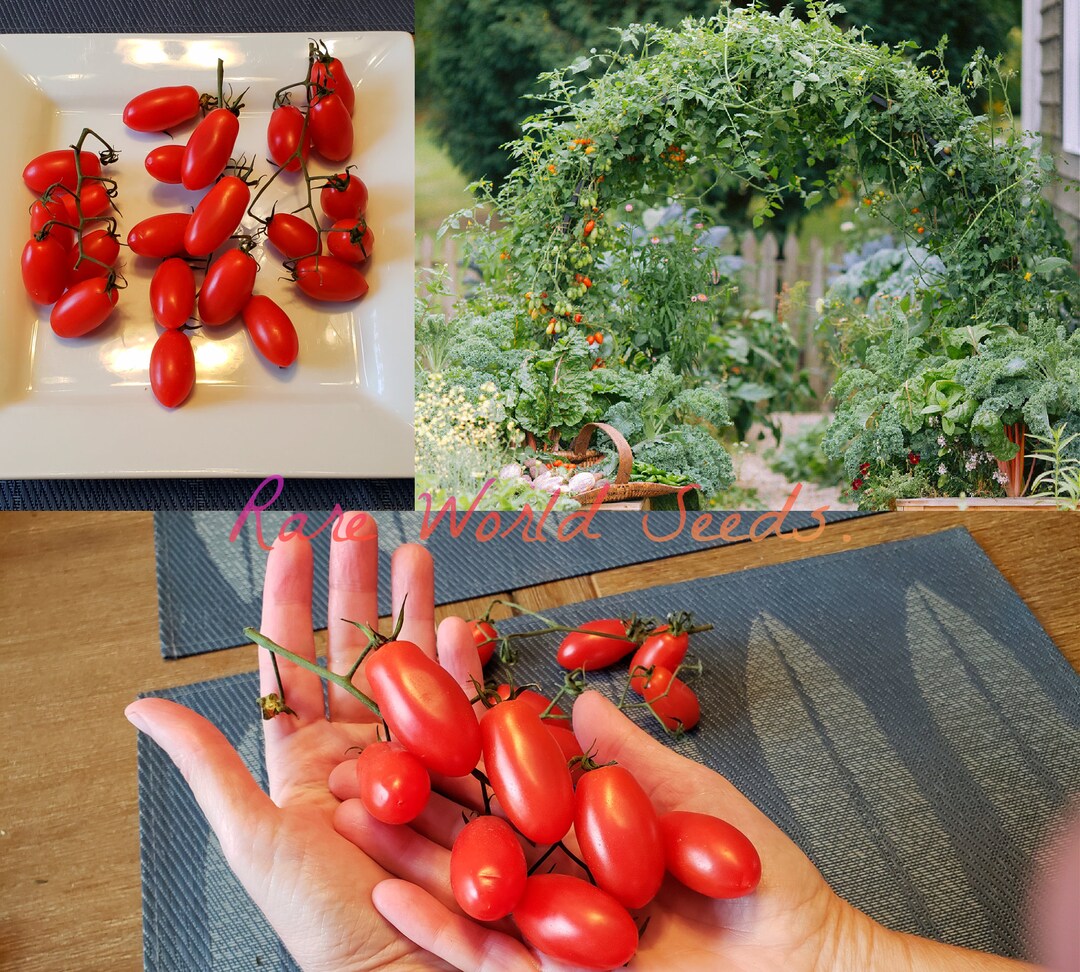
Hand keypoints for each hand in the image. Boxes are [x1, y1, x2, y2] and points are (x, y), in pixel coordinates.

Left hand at [126, 515, 457, 971]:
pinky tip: (461, 625)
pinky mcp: (462, 770)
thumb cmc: (325, 914)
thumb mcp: (252, 836)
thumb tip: (142, 706)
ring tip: (415, 554)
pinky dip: (463, 662)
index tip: (296, 542)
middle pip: (355, 646)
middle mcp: (360, 747)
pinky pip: (462, 704)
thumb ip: (207, 762)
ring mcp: (413, 754)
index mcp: (303, 758)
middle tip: (360, 524)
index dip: (292, 597)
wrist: (406, 966)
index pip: (293, 658)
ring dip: (415, 605)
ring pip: (411, 661)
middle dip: (358, 582)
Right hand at [335, 680, 1041, 971]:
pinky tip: (389, 894)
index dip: (454, 756)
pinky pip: (485, 955)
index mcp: (586, 835)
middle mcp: (559, 882)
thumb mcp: (693, 800)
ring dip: (400, 860)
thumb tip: (584, 699)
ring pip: (463, 894)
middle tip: (344, 770)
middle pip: (470, 839)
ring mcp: (552, 934)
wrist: (808, 967)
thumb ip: (632, 757)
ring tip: (345, 820)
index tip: (404, 718)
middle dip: (407, 806)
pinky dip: (436, 927)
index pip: (506, 788)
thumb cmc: (762, 880)